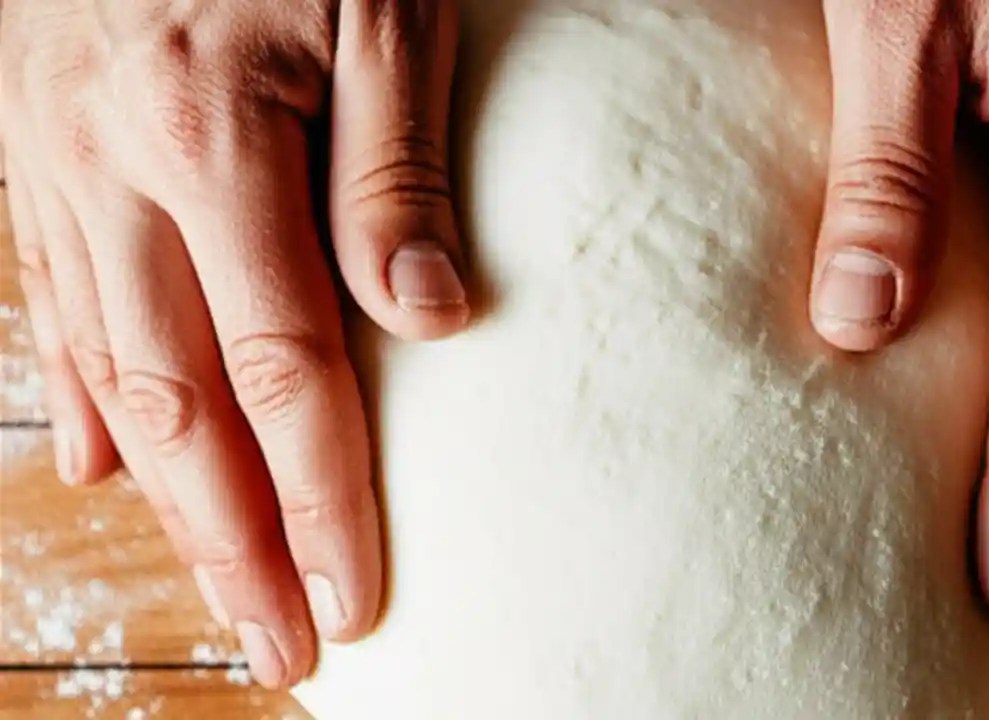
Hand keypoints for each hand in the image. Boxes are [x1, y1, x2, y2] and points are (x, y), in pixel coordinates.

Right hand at [1, 0, 465, 686]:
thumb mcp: (383, 11)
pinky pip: (48, 298)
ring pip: (110, 372)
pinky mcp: (32, 151)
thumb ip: (394, 171)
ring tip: (216, 589)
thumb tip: (430, 323)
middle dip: (237, 543)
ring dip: (168, 500)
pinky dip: (81, 395)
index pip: (283, 369)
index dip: (319, 497)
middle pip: (183, 405)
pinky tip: (110, 470)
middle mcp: (114, 171)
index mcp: (212, 140)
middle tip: (284, 647)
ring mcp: (55, 164)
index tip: (350, 596)